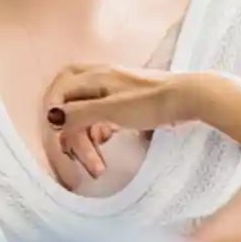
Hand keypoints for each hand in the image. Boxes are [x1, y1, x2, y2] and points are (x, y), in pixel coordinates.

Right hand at [45, 64, 196, 177]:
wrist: (190, 97)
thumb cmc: (151, 103)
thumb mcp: (111, 111)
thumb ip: (79, 113)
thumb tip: (50, 117)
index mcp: (92, 77)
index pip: (58, 94)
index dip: (55, 120)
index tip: (63, 145)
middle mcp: (99, 79)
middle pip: (69, 105)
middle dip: (72, 136)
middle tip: (86, 164)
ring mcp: (113, 89)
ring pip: (85, 113)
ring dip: (86, 139)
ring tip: (97, 165)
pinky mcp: (126, 101)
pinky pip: (101, 115)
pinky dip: (98, 131)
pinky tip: (106, 143)